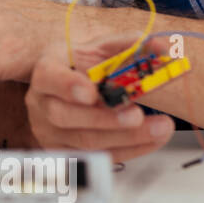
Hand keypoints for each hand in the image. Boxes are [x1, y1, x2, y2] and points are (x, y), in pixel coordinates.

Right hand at [25, 36, 175, 161]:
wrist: (70, 90)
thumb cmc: (85, 68)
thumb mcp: (103, 49)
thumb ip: (130, 45)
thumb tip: (162, 46)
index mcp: (47, 71)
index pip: (49, 77)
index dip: (67, 86)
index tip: (91, 93)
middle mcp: (41, 103)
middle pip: (64, 115)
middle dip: (104, 119)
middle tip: (137, 115)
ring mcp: (50, 132)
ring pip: (83, 142)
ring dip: (125, 138)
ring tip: (160, 128)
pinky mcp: (66, 153)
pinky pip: (97, 157)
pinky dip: (130, 150)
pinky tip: (153, 139)